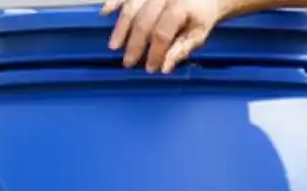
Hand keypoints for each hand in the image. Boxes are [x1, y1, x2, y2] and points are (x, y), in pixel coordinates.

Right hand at [101, 0, 223, 72]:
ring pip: (131, 6)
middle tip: (128, 62)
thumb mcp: (199, 33)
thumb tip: (165, 67)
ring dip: (121, 27)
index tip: (150, 68)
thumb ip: (182, 49)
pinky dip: (114, 1)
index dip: (154, 52)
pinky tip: (105, 12)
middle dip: (135, 44)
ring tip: (114, 46)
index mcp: (181, 6)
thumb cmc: (201, 14)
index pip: (162, 33)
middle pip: (144, 21)